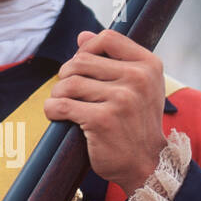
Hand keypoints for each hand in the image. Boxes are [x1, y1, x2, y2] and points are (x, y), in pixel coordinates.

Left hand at [44, 29, 166, 194]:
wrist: (146, 164)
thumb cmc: (136, 124)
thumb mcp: (138, 87)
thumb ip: (113, 59)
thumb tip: (82, 36)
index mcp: (149, 65)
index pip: (107, 38)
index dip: (86, 49)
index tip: (82, 67)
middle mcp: (138, 79)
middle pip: (81, 60)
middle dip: (67, 75)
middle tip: (69, 92)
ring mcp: (122, 99)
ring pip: (68, 82)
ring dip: (58, 94)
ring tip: (64, 105)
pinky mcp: (102, 120)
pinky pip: (61, 105)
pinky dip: (52, 109)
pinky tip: (57, 115)